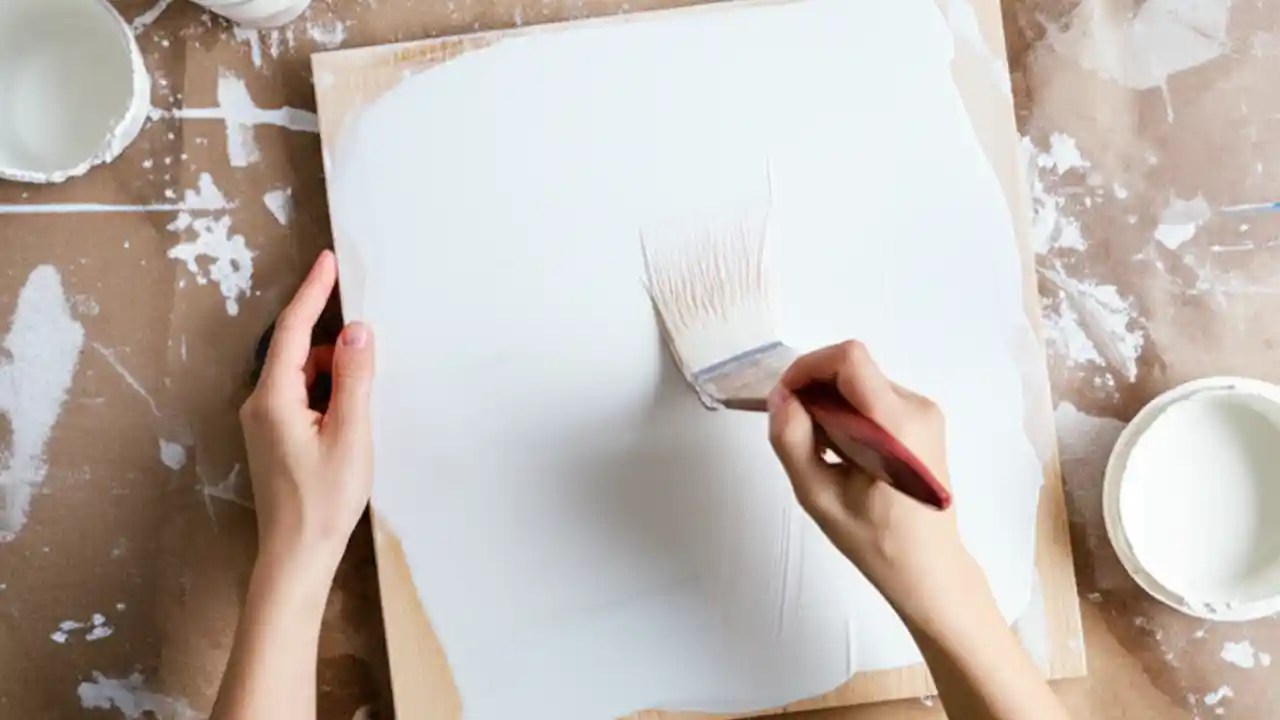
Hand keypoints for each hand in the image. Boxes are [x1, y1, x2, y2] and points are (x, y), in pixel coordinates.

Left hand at [239, 250, 374, 572]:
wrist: (297, 554)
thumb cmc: (324, 501)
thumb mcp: (351, 436)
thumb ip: (355, 379)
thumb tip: (359, 331)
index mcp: (274, 398)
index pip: (295, 330)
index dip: (313, 292)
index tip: (328, 260)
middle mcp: (261, 403)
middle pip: (303, 352)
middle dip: (340, 354)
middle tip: (368, 383)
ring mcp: (265, 420)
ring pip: (306, 376)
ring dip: (337, 382)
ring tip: (357, 424)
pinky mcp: (275, 435)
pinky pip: (304, 396)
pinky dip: (330, 398)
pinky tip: (349, 425)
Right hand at [767, 341, 979, 622]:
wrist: (928, 567)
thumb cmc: (874, 540)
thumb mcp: (818, 495)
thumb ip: (792, 440)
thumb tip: (780, 397)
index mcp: (896, 425)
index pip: (848, 359)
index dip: (807, 368)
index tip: (784, 401)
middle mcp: (916, 407)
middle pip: (851, 370)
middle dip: (814, 392)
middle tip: (798, 437)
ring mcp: (923, 412)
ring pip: (859, 384)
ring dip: (830, 406)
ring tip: (822, 454)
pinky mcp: (921, 420)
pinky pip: (873, 399)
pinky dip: (847, 415)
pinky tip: (843, 453)